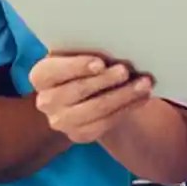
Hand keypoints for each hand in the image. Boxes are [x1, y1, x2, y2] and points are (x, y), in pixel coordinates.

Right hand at [29, 54, 153, 143]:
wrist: (91, 95)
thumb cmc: (87, 66)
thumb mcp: (83, 55)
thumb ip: (91, 52)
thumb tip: (115, 50)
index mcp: (42, 75)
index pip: (53, 71)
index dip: (76, 66)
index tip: (100, 63)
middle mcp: (45, 101)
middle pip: (78, 90)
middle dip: (105, 80)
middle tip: (126, 70)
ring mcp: (61, 121)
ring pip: (96, 108)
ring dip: (123, 95)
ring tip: (144, 84)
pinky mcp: (79, 135)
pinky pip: (106, 122)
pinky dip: (127, 108)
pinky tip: (142, 98)